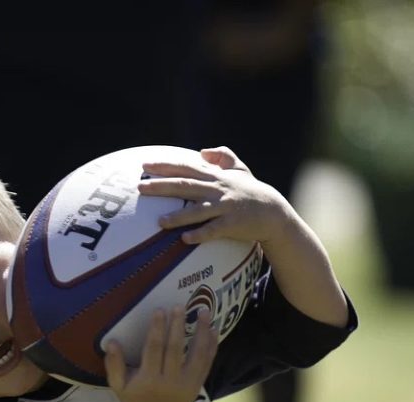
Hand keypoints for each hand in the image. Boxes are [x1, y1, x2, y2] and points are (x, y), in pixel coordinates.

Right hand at [104, 306, 217, 401]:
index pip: (154, 350)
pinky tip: (214, 330)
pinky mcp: (197, 386)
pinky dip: (211, 347)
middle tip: (180, 306)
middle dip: (178, 327)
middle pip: (176, 350)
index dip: (157, 330)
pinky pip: (207, 364)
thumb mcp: (117, 384)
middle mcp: (169, 382)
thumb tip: (111, 342)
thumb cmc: (133, 399)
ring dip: (202, 333)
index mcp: (148, 379)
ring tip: (204, 312)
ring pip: (197, 356)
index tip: (160, 310)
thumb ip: (114, 364)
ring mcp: (186, 384)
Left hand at [138, 146, 292, 245]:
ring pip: (198, 211)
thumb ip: (223, 156)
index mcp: (214, 177)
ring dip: (178, 217)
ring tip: (159, 222)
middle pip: (185, 186)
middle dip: (161, 186)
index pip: (186, 168)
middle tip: (140, 188)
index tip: (144, 165)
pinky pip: (214, 230)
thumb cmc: (251, 191)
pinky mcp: (232, 224)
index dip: (165, 166)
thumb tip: (203, 151)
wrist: (272, 212)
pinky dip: (200, 234)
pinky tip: (185, 239)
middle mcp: (217, 189)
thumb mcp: (240, 169)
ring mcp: (224, 207)